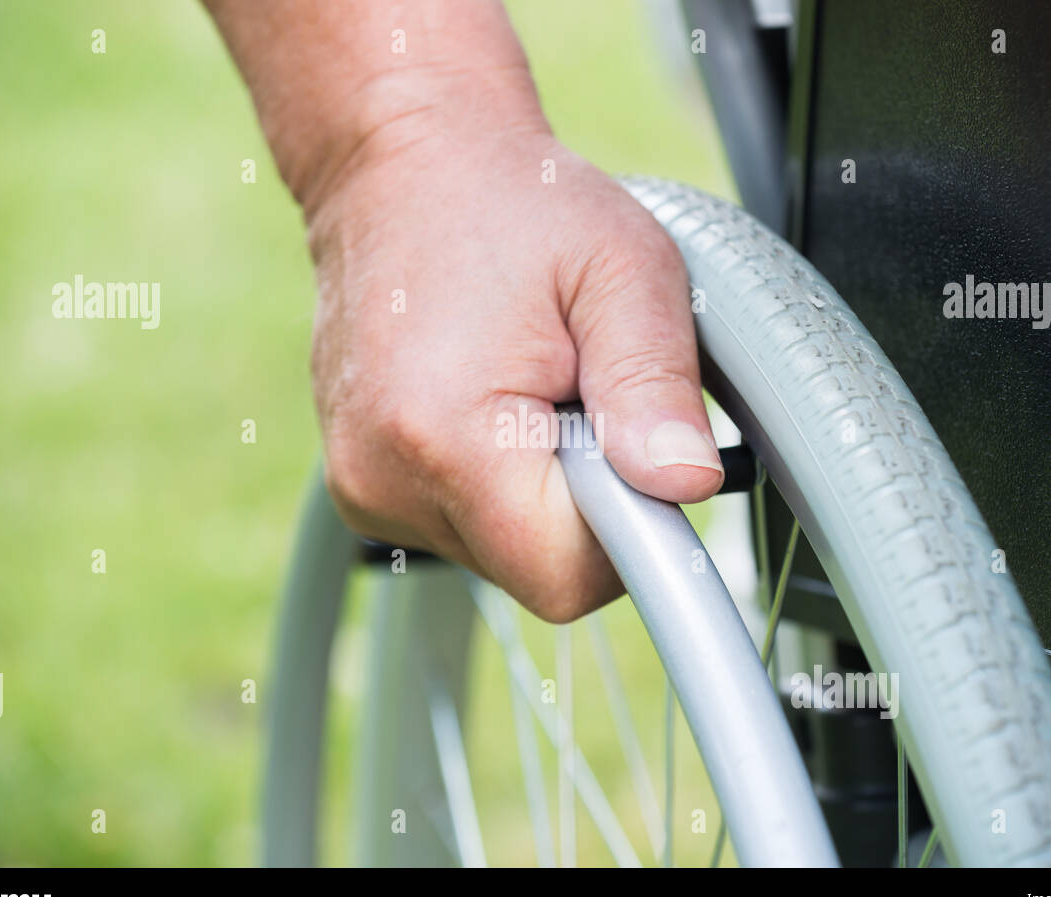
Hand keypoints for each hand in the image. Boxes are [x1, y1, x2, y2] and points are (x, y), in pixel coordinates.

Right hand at [306, 110, 722, 621]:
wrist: (405, 168)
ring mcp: (365, 489)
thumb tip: (686, 483)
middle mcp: (383, 481)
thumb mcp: (621, 267)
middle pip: (537, 569)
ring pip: (506, 551)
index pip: (565, 574)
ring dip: (545, 489)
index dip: (627, 530)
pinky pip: (467, 524)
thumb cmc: (517, 203)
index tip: (635, 451)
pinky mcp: (364, 486)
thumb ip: (655, 382)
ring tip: (534, 385)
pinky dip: (503, 480)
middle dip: (588, 502)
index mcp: (442, 435)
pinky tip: (495, 401)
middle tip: (583, 396)